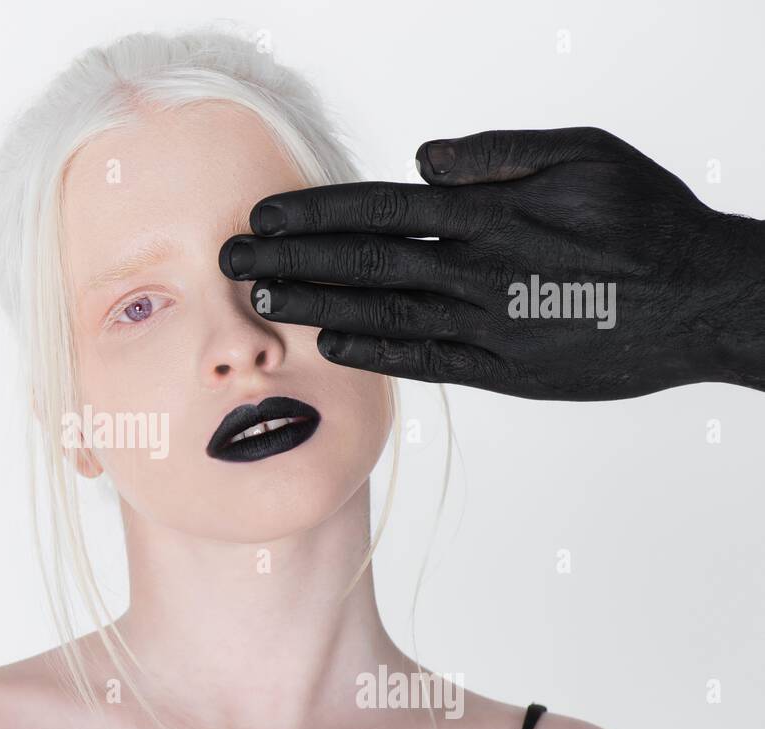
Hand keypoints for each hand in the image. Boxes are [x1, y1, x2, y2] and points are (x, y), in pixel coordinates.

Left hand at [218, 127, 764, 399]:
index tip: (263, 215)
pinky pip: (424, 360)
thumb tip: (422, 160)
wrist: (703, 301)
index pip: (378, 209)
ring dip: (314, 305)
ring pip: (380, 312)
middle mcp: (477, 270)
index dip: (313, 212)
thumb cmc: (646, 218)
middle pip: (362, 262)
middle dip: (289, 258)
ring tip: (258, 299)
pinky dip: (374, 352)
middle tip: (229, 258)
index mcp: (490, 213)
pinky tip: (331, 344)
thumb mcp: (584, 155)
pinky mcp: (503, 369)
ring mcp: (488, 324)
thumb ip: (498, 155)